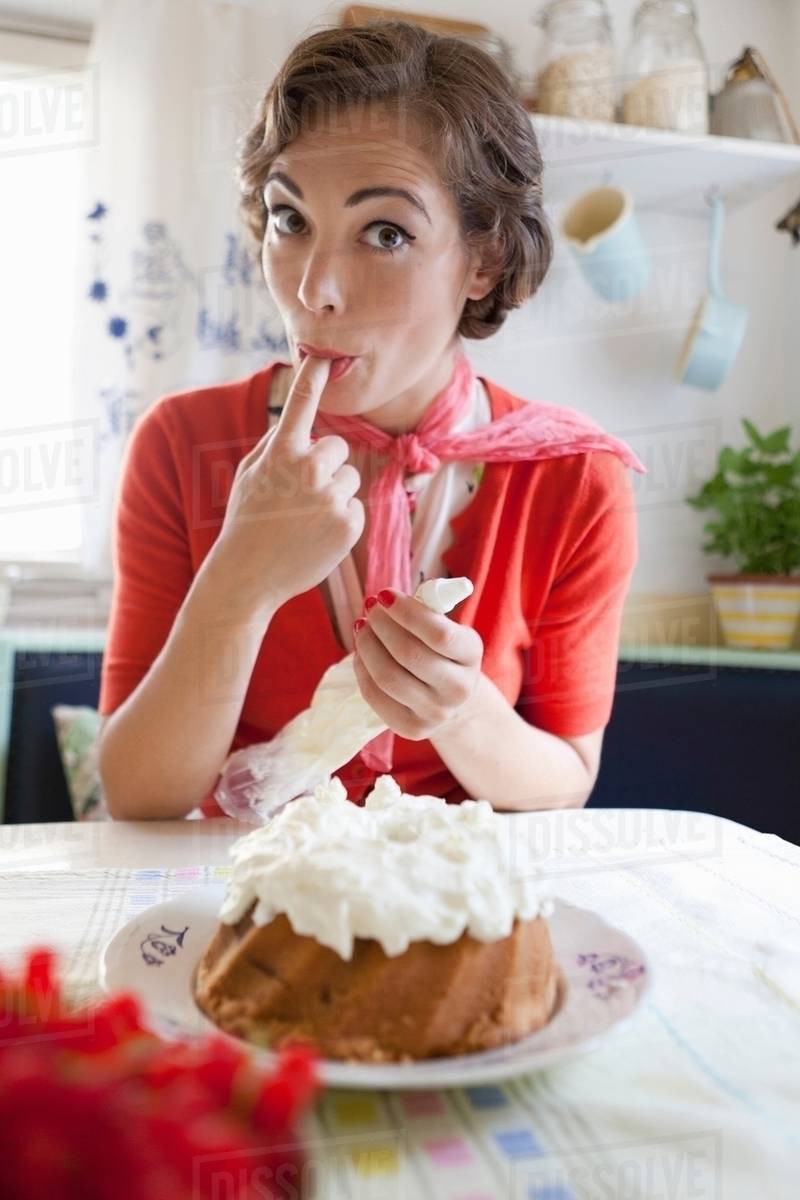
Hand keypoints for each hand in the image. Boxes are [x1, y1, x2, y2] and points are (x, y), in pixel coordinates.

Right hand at [216, 354, 364, 614]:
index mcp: (280, 452)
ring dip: (334, 492)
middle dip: (324, 465)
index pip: (301, 404)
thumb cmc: (246, 522)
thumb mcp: (250, 475)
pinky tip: (316, 535)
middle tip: (298, 494)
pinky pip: (355, 506)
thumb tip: (305, 424)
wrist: (249, 575)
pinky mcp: (349, 523)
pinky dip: (341, 519)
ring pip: (350, 478)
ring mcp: (331, 497)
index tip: (323, 357)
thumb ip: (277, 444)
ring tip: (305, 518)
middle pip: (337, 447)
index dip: (313, 376)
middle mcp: (308, 469)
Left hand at [352, 589, 483, 739]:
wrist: (449, 697)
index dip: (406, 612)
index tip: (384, 595)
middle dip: (382, 626)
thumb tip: (385, 600)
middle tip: (369, 608)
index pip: (439, 634)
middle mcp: (459, 688)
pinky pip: (376, 696)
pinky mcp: (412, 729)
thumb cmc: (440, 650)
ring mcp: (437, 713)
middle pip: (409, 654)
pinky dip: (362, 669)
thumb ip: (425, 611)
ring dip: (367, 646)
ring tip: (362, 627)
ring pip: (389, 677)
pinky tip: (361, 652)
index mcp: (472, 654)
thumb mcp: (445, 627)